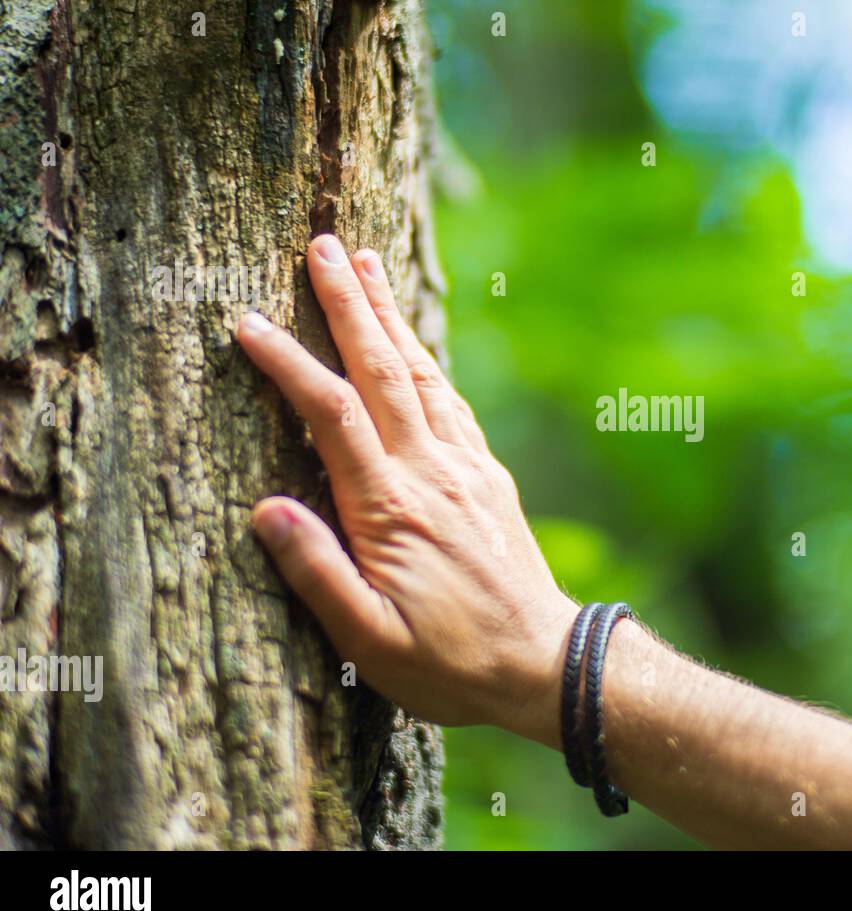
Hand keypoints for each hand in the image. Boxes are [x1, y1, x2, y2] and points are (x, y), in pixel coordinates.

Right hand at [237, 235, 574, 742]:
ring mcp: (466, 469)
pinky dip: (426, 362)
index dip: (288, 363)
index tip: (247, 322)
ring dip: (390, 317)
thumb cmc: (451, 663)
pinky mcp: (488, 477)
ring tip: (365, 265)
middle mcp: (431, 473)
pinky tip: (414, 346)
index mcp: (391, 508)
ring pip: (420, 375)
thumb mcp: (370, 643)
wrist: (544, 664)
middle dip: (348, 304)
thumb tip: (265, 509)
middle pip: (382, 370)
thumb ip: (318, 574)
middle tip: (321, 245)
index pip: (331, 414)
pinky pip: (452, 404)